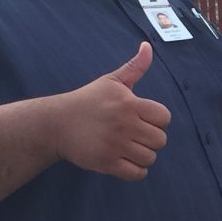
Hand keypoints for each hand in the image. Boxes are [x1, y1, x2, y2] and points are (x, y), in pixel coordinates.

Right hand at [52, 41, 171, 180]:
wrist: (57, 123)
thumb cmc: (88, 101)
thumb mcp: (111, 81)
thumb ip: (134, 67)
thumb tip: (147, 46)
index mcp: (129, 103)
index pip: (164, 117)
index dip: (157, 120)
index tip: (143, 120)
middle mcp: (124, 124)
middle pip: (160, 140)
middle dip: (151, 139)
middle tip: (136, 136)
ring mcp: (115, 144)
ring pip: (150, 158)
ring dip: (143, 156)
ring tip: (130, 149)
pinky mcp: (106, 162)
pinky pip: (137, 174)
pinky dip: (136, 171)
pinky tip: (127, 162)